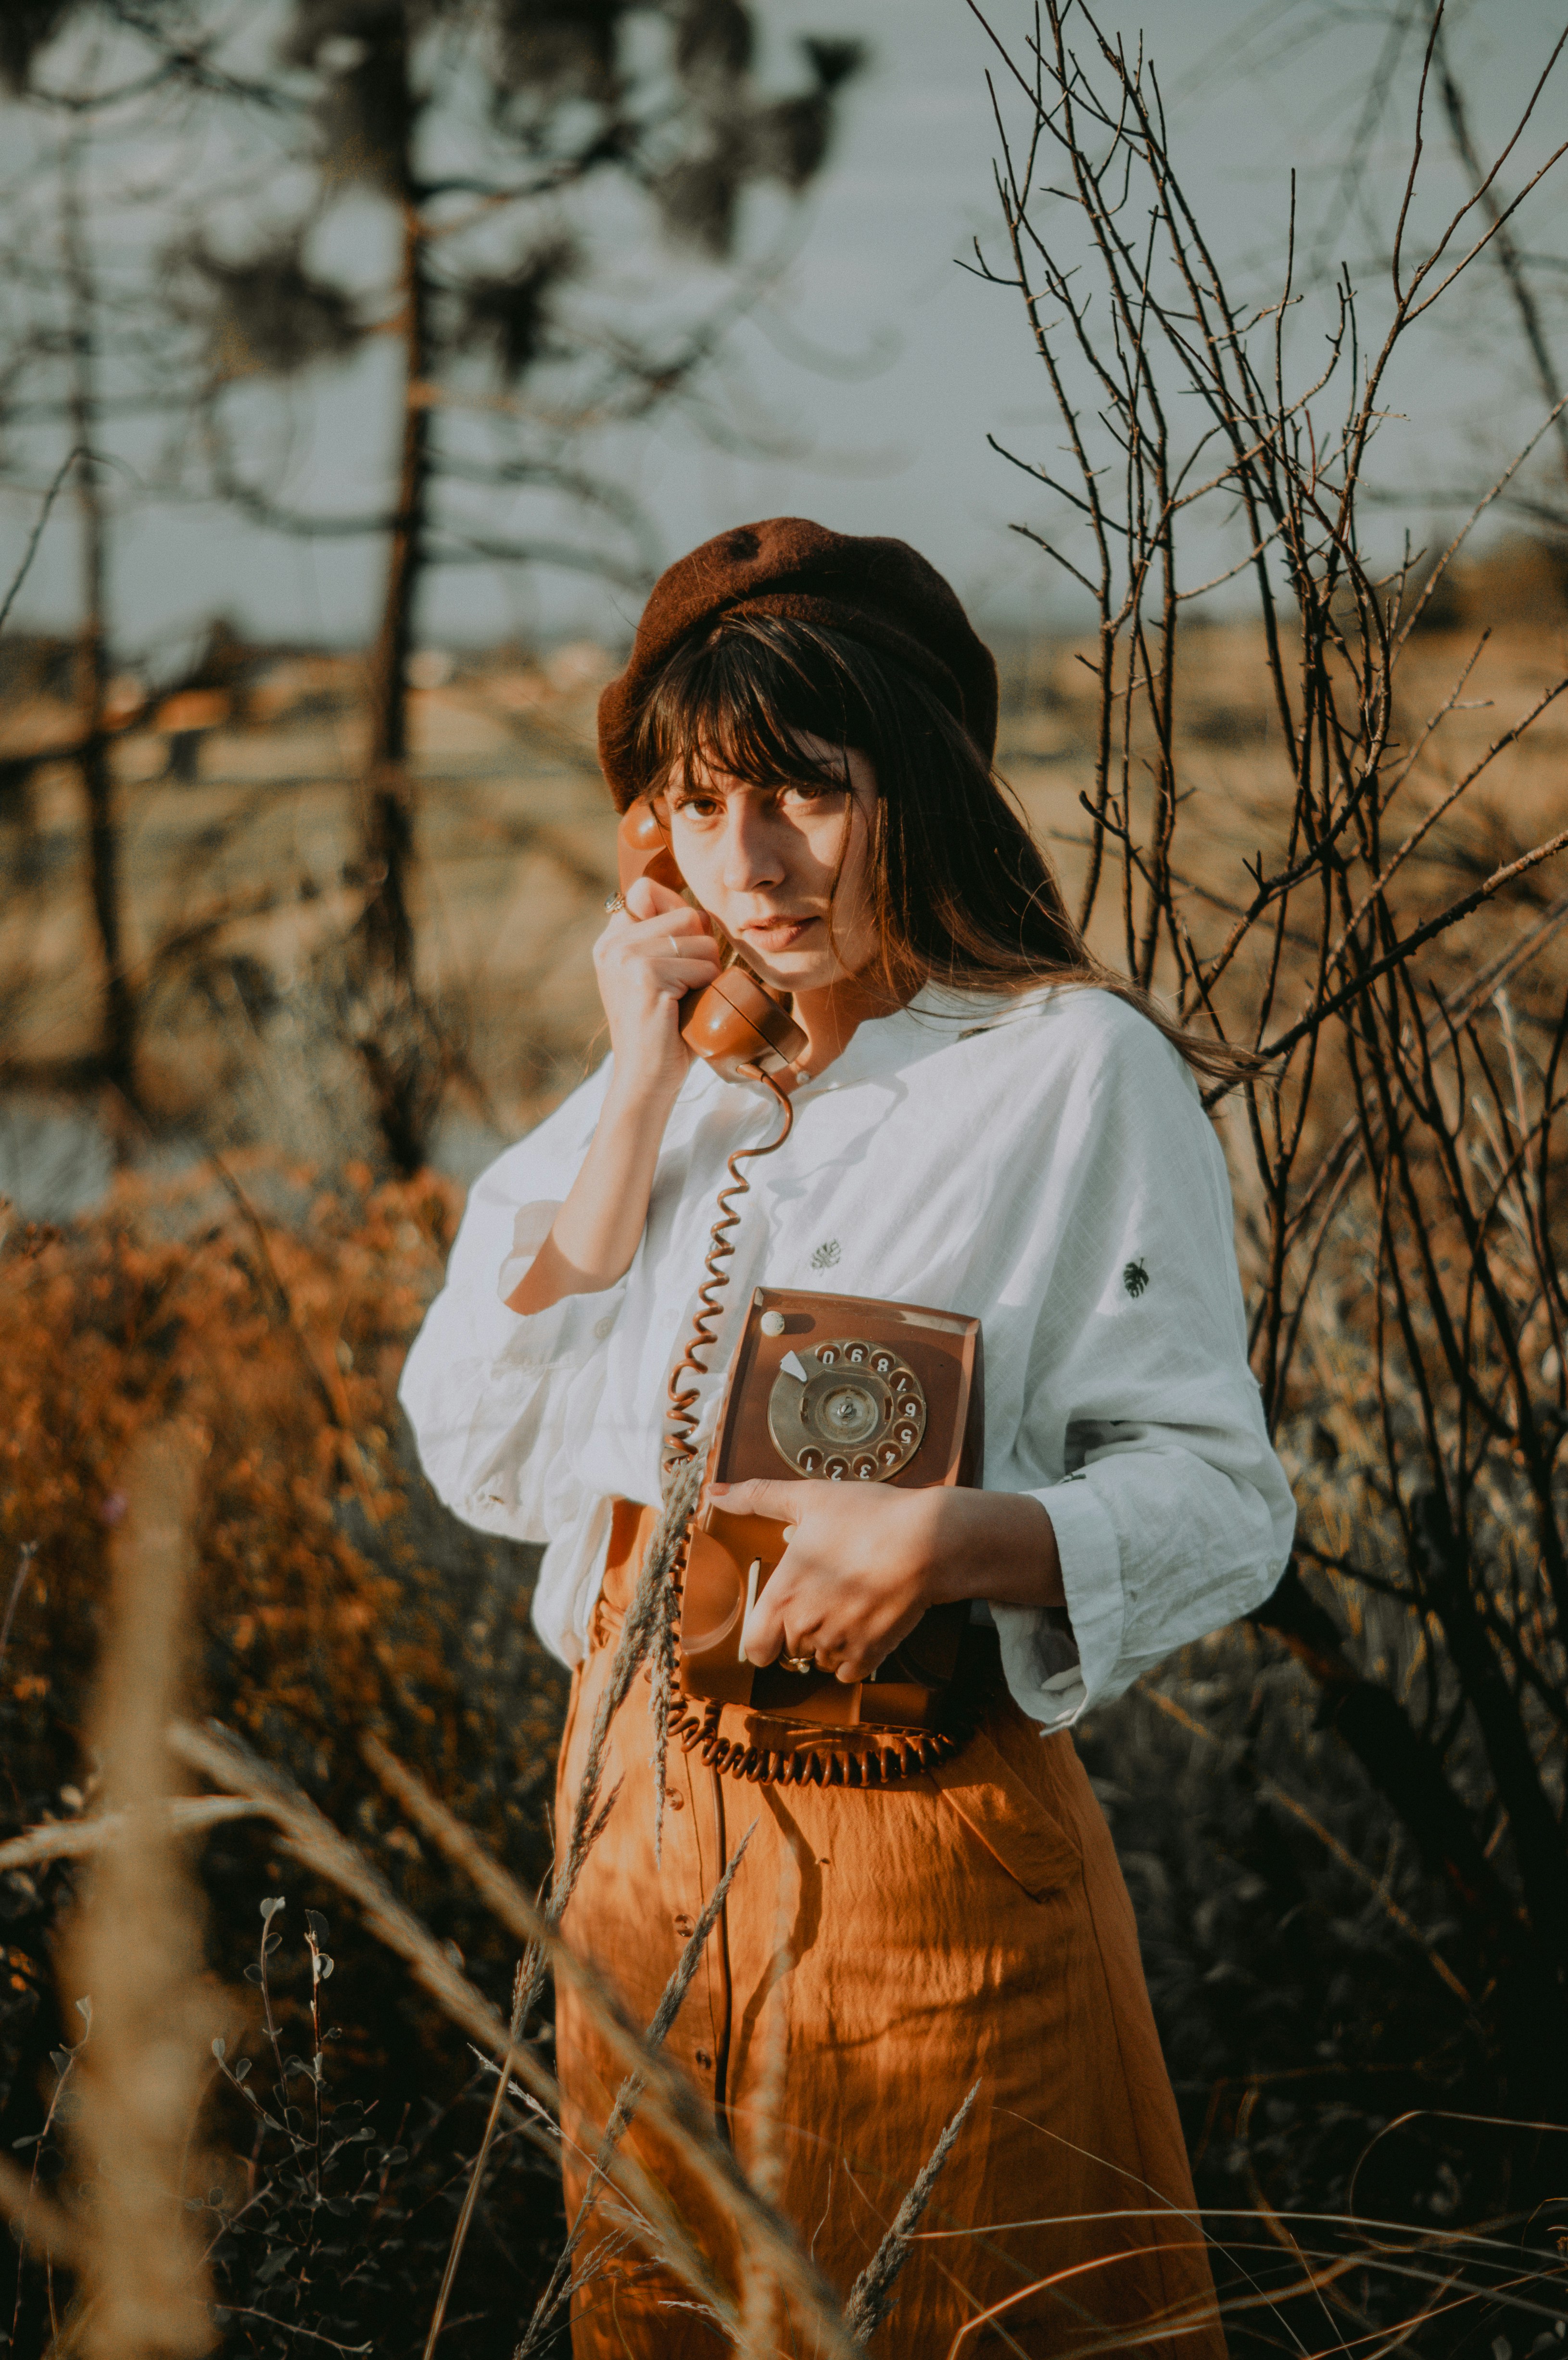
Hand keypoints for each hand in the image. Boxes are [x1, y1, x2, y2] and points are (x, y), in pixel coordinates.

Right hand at [594, 874, 720, 1103]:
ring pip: (700, 940)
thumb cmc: (665, 1029)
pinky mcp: (645, 975)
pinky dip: (706, 988)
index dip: (678, 914)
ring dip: (708, 972)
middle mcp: (613, 943)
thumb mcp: (658, 975)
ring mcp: (626, 957)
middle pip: (685, 913)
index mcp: (611, 940)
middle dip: (701, 949)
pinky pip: (702, 966)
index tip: (680, 953)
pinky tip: (685, 1010)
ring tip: (686, 1000)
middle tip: (687, 986)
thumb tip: (699, 910)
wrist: (646, 1078)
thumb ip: (664, 939)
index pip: (646, 889)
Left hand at [716, 1477, 946, 1682]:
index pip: (755, 1648)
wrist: (927, 1541)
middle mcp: (805, 1627)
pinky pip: (852, 1670)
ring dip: (829, 1642)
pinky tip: (866, 1623)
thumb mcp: (809, 1498)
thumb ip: (758, 1498)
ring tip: (848, 1603)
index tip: (778, 1620)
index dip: (763, 1639)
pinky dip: (856, 1654)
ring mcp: (839, 1643)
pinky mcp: (872, 1653)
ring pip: (822, 1660)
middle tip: (825, 1594)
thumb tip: (715, 1493)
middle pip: (791, 1650)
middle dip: (802, 1629)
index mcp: (783, 1596)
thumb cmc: (867, 1517)